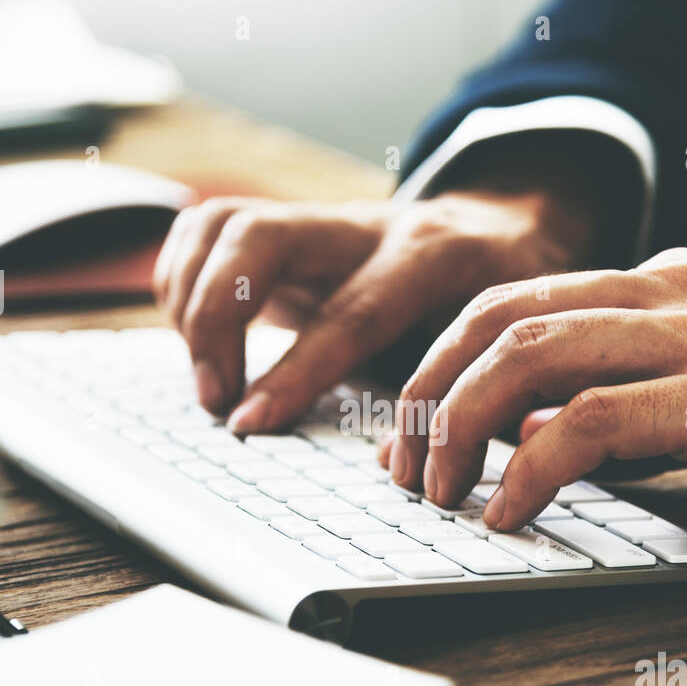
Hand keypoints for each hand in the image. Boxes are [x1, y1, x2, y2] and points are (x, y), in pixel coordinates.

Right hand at [151, 185, 593, 432]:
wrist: (502, 222)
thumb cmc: (506, 294)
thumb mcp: (503, 340)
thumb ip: (452, 394)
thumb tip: (389, 468)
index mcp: (430, 257)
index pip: (349, 314)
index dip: (294, 372)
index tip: (246, 423)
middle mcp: (365, 226)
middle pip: (261, 238)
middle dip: (215, 318)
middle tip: (213, 397)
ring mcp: (317, 217)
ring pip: (224, 223)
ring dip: (190, 296)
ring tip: (207, 372)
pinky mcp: (284, 224)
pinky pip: (206, 225)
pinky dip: (180, 275)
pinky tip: (193, 329)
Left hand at [390, 248, 686, 534]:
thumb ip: (639, 401)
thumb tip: (545, 442)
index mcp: (672, 286)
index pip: (522, 300)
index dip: (447, 362)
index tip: (414, 426)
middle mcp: (676, 296)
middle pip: (504, 317)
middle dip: (431, 391)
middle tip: (403, 462)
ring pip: (533, 354)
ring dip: (462, 427)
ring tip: (435, 492)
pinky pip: (596, 423)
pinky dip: (532, 470)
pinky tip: (508, 514)